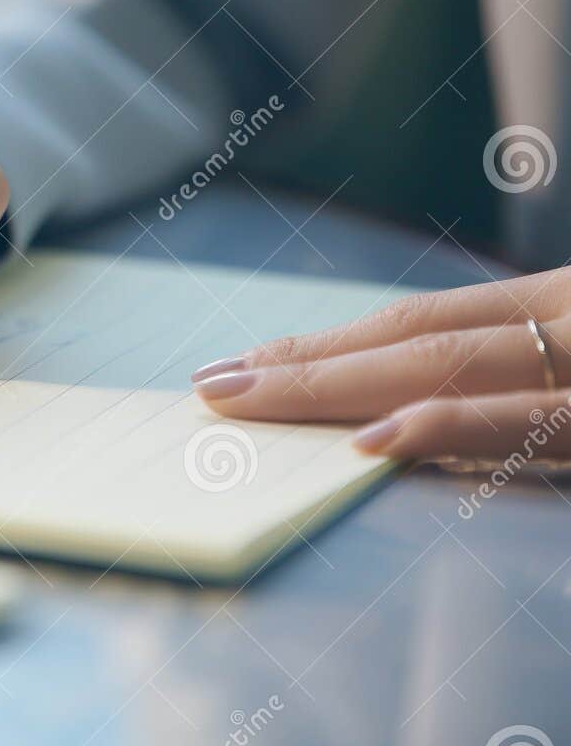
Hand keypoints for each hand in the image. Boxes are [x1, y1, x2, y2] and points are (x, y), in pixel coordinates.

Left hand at [191, 269, 570, 459]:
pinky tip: (374, 440)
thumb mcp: (570, 366)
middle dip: (304, 366)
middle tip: (211, 389)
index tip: (243, 367)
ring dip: (335, 386)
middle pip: (414, 338)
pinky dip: (453, 425)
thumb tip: (401, 424)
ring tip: (246, 404)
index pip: (423, 322)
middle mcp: (567, 317)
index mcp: (558, 304)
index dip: (327, 347)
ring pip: (446, 364)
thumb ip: (512, 383)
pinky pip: (535, 421)